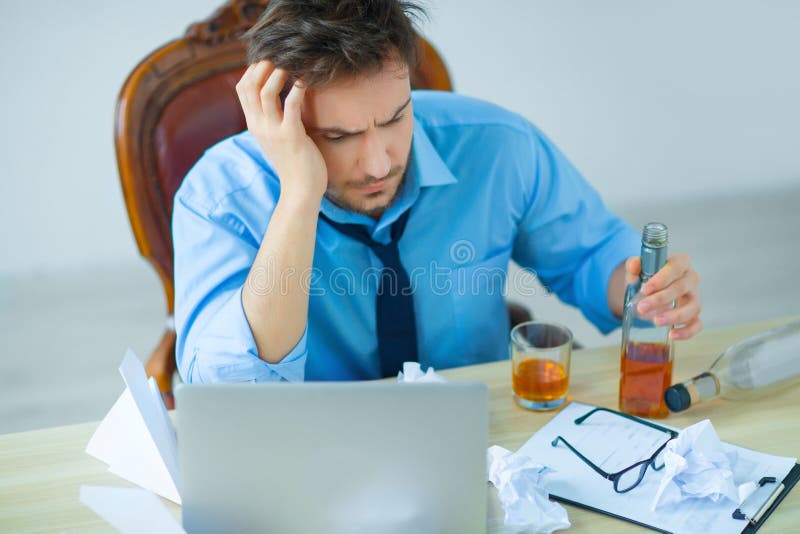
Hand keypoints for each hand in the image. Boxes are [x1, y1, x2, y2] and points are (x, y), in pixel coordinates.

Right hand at [235, 61, 327, 201]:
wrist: (300, 190)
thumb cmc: (293, 163)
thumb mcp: (275, 139)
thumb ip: (271, 120)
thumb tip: (275, 101)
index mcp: (254, 125)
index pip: (242, 89)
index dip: (253, 71)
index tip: (269, 62)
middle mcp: (259, 126)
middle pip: (250, 86)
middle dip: (262, 67)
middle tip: (280, 59)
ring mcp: (273, 131)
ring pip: (266, 92)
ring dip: (278, 74)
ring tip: (291, 66)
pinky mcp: (291, 136)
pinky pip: (291, 105)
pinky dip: (297, 89)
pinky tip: (305, 82)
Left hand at [625, 253, 701, 339]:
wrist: (648, 292)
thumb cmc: (647, 276)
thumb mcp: (638, 268)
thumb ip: (633, 264)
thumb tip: (633, 266)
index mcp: (680, 263)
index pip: (676, 267)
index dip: (662, 278)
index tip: (646, 289)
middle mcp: (691, 279)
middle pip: (681, 288)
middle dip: (661, 299)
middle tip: (642, 307)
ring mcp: (694, 297)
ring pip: (692, 307)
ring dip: (674, 316)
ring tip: (655, 321)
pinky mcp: (694, 314)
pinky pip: (697, 324)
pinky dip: (687, 332)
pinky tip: (672, 335)